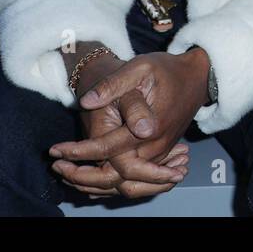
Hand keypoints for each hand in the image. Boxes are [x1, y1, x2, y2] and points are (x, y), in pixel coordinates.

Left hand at [49, 50, 208, 196]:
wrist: (197, 77)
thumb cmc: (167, 70)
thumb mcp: (140, 67)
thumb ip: (114, 85)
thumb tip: (88, 101)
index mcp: (149, 128)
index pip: (106, 149)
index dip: (78, 153)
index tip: (55, 150)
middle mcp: (155, 147)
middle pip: (116, 177)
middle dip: (83, 177)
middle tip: (57, 166)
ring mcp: (160, 154)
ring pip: (126, 184)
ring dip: (95, 184)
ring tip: (67, 173)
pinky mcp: (161, 155)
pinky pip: (136, 181)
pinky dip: (111, 183)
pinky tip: (90, 178)